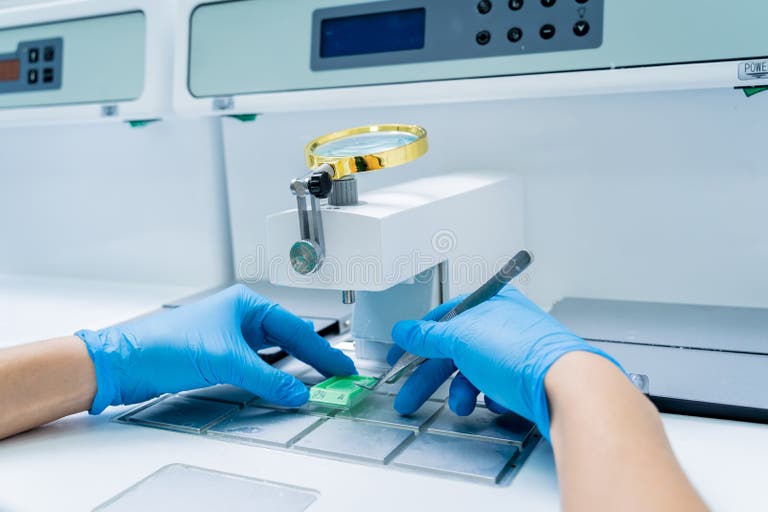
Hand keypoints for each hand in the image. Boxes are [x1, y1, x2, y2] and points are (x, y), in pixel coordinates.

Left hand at [76, 284, 355, 413]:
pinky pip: (256, 364)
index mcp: (246, 304)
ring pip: (272, 351)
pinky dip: (273, 374)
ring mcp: (229, 336)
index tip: (340, 366)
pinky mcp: (218, 355)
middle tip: (337, 375)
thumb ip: (266, 378)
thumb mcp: (225, 360)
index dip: (321, 350)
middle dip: (313, 356)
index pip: (295, 328)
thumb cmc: (163, 345)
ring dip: (294, 366)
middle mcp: (240, 316)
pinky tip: (280, 382)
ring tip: (317, 379)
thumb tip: (297, 391)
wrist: (124, 362)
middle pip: (287, 337)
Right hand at [389, 286, 622, 438]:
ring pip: (474, 372)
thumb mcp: (460, 338)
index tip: (399, 357)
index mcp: (488, 304)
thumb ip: (428, 336)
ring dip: (461, 392)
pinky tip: (494, 403)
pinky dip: (489, 397)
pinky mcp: (527, 377)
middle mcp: (503, 324)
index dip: (416, 340)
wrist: (564, 386)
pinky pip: (496, 387)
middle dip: (430, 377)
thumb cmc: (521, 352)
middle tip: (409, 398)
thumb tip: (405, 330)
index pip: (442, 318)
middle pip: (454, 350)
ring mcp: (516, 351)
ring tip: (462, 406)